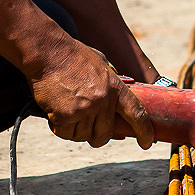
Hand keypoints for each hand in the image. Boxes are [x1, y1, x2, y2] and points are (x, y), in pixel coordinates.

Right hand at [29, 39, 155, 149]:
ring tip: (67, 112)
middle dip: (97, 137)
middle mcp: (102, 100)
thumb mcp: (100, 63)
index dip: (144, 131)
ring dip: (75, 130)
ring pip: (83, 136)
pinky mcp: (65, 115)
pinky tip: (56, 114)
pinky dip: (60, 128)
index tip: (146, 143)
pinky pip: (65, 133)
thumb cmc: (72, 54)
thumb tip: (117, 98)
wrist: (48, 51)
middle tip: (89, 129)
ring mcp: (84, 109)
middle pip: (105, 135)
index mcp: (115, 87)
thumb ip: (111, 81)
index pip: (136, 114)